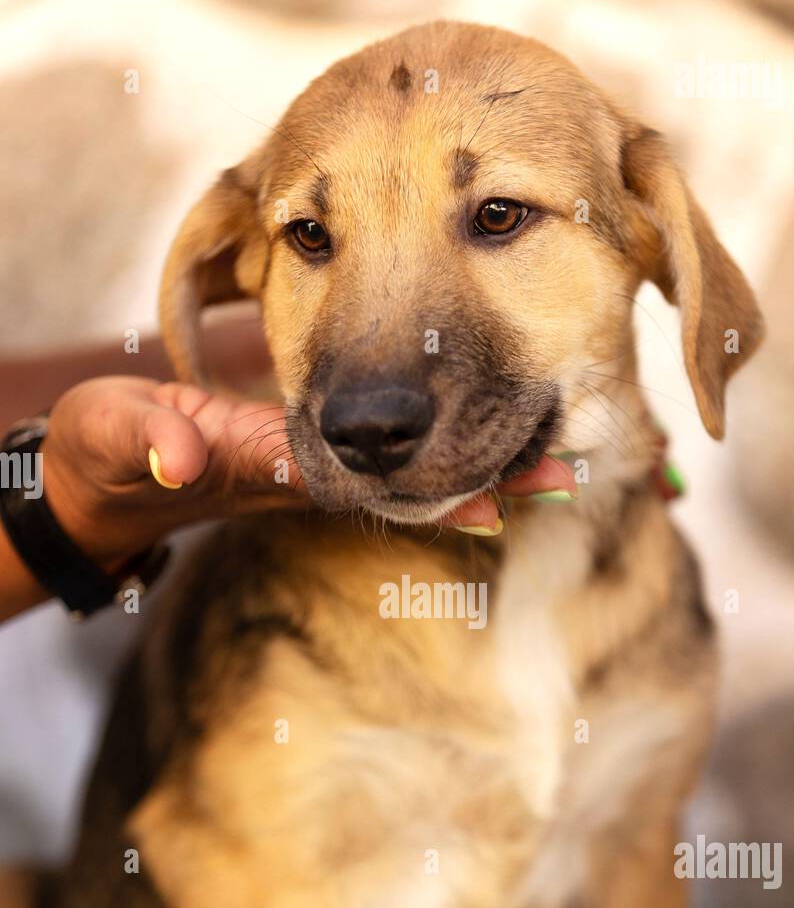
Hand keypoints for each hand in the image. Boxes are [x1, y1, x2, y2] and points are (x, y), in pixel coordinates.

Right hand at [40, 376, 577, 568]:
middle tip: (571, 464)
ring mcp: (320, 456)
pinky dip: (445, 431)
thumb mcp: (120, 440)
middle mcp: (317, 470)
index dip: (441, 492)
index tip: (511, 494)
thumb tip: (180, 457)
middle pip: (419, 478)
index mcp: (278, 468)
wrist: (108, 469)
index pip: (373, 485)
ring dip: (481, 450)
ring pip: (419, 458)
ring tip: (558, 438)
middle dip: (488, 470)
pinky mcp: (313, 437)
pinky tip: (494, 413)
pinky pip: (394, 439)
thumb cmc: (113, 453)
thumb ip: (150, 443)